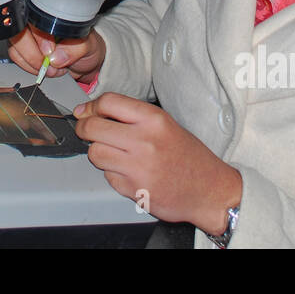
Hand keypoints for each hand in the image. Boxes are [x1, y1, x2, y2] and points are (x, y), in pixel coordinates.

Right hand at [8, 27, 105, 83]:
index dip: (38, 39)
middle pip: (19, 36)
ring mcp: (26, 35)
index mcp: (49, 13)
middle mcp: (34, 21)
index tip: (50, 53)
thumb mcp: (87, 46)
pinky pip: (17, 59)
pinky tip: (45, 68)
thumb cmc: (85, 46)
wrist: (84, 59)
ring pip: (16, 50)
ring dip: (33, 65)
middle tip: (51, 67)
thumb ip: (75, 49)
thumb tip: (56, 57)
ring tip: (52, 69)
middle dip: (34, 56)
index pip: (33, 22)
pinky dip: (30, 68)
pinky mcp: (22, 49)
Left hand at [73, 92, 242, 233]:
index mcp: (154, 119)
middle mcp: (144, 141)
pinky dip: (112, 174)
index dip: (91, 106)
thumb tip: (92, 111)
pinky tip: (129, 173)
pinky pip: (107, 176)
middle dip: (84, 129)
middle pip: (93, 127)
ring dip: (98, 153)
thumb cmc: (189, 157)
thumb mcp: (165, 125)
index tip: (85, 112)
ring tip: (114, 154)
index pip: (108, 101)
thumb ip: (132, 117)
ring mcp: (138, 167)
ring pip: (95, 153)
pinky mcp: (133, 189)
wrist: (210, 191)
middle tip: (86, 131)